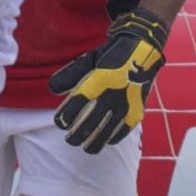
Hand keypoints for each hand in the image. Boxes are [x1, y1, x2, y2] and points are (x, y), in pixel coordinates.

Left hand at [48, 8, 169, 152]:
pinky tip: (105, 141)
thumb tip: (52, 89)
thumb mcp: (87, 59)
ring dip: (94, 142)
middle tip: (69, 140)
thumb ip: (69, 74)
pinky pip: (123, 130)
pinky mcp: (137, 109)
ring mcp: (126, 104)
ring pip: (107, 131)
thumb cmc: (109, 55)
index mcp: (98, 80)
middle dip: (77, 135)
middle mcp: (113, 95)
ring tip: (84, 147)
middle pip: (90, 123)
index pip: (77, 104)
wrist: (142, 49)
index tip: (60, 123)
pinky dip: (113, 137)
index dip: (66, 116)